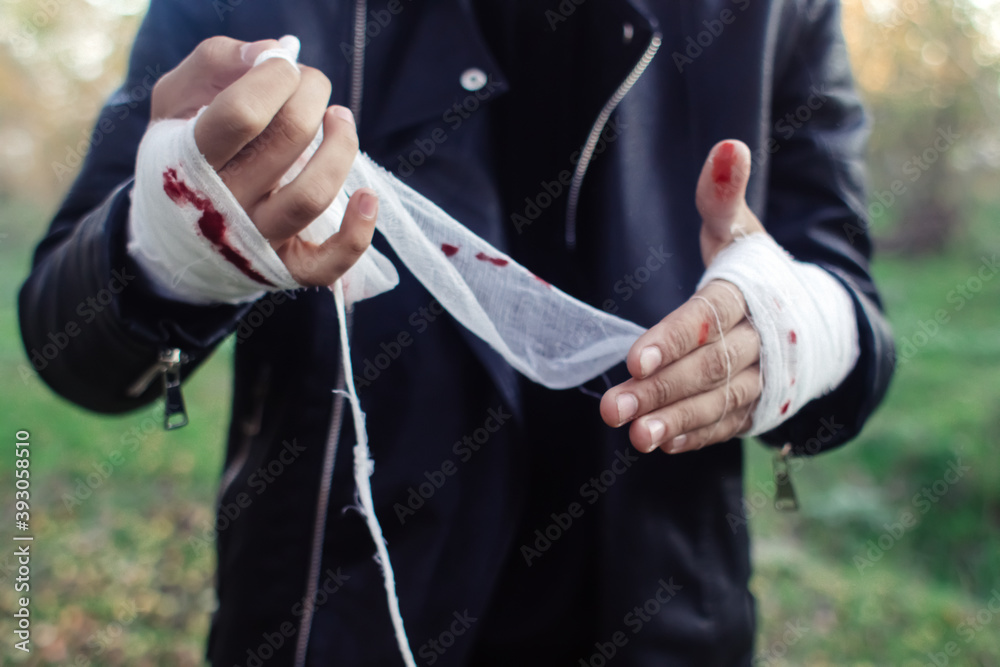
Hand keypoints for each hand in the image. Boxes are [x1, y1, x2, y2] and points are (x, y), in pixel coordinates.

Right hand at [150, 36, 376, 286]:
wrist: (172, 231)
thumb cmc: (180, 151)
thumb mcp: (176, 98)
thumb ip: (216, 62)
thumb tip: (273, 55)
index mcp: (190, 157)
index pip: (243, 113)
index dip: (276, 77)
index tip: (283, 66)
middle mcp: (224, 204)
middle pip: (289, 139)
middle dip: (312, 95)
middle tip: (312, 86)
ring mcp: (257, 239)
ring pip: (313, 195)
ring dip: (341, 147)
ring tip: (339, 120)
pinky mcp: (287, 267)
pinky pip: (330, 262)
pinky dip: (358, 231)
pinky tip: (367, 195)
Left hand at [600, 140, 765, 453]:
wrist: (811, 318)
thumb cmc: (755, 271)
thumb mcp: (738, 231)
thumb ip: (721, 196)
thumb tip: (727, 145)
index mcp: (748, 296)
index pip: (708, 318)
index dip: (674, 338)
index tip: (635, 359)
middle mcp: (760, 341)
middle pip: (708, 367)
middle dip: (660, 388)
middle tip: (613, 409)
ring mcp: (762, 379)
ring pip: (718, 402)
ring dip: (676, 419)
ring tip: (635, 437)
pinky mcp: (757, 407)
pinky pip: (728, 424)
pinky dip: (696, 434)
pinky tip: (662, 443)